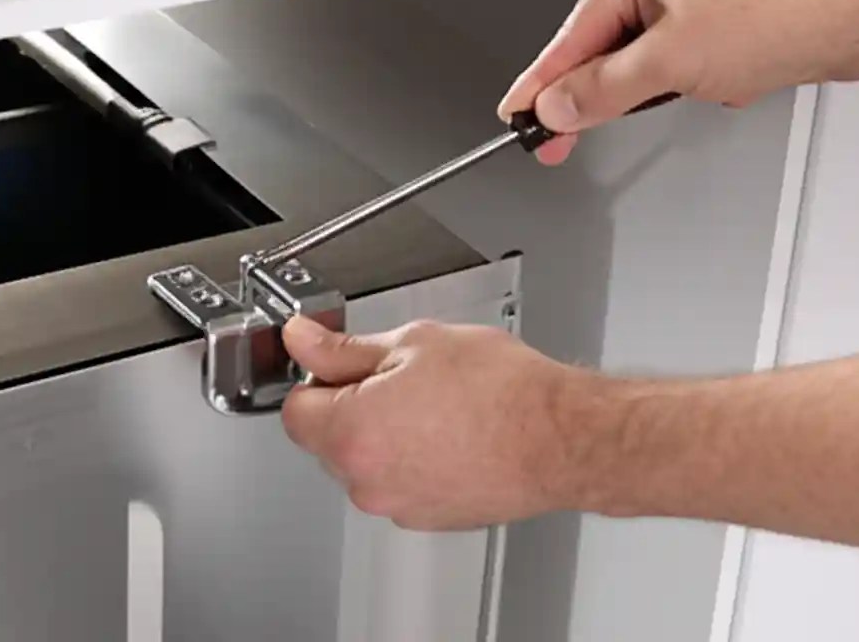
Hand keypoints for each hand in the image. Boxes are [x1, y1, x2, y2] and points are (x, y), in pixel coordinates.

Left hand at [279, 316, 593, 530]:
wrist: (564, 437)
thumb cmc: (502, 392)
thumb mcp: (414, 344)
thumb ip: (343, 348)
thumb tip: (303, 340)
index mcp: (350, 435)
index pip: (295, 409)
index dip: (317, 379)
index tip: (339, 365)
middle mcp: (367, 482)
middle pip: (328, 438)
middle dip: (352, 406)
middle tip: (400, 377)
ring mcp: (398, 506)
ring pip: (367, 462)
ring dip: (385, 434)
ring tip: (435, 405)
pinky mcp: (429, 518)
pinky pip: (401, 482)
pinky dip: (414, 459)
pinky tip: (451, 432)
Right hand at [498, 0, 858, 164]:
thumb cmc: (783, 12)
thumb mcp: (670, 61)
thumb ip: (601, 89)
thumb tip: (555, 106)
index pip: (569, 36)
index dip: (537, 83)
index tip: (514, 116)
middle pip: (601, 52)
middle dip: (602, 93)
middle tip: (561, 141)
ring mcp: (695, 3)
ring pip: (642, 65)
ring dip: (657, 90)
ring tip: (691, 88)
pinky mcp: (723, 28)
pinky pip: (680, 68)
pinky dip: (692, 85)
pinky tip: (722, 84)